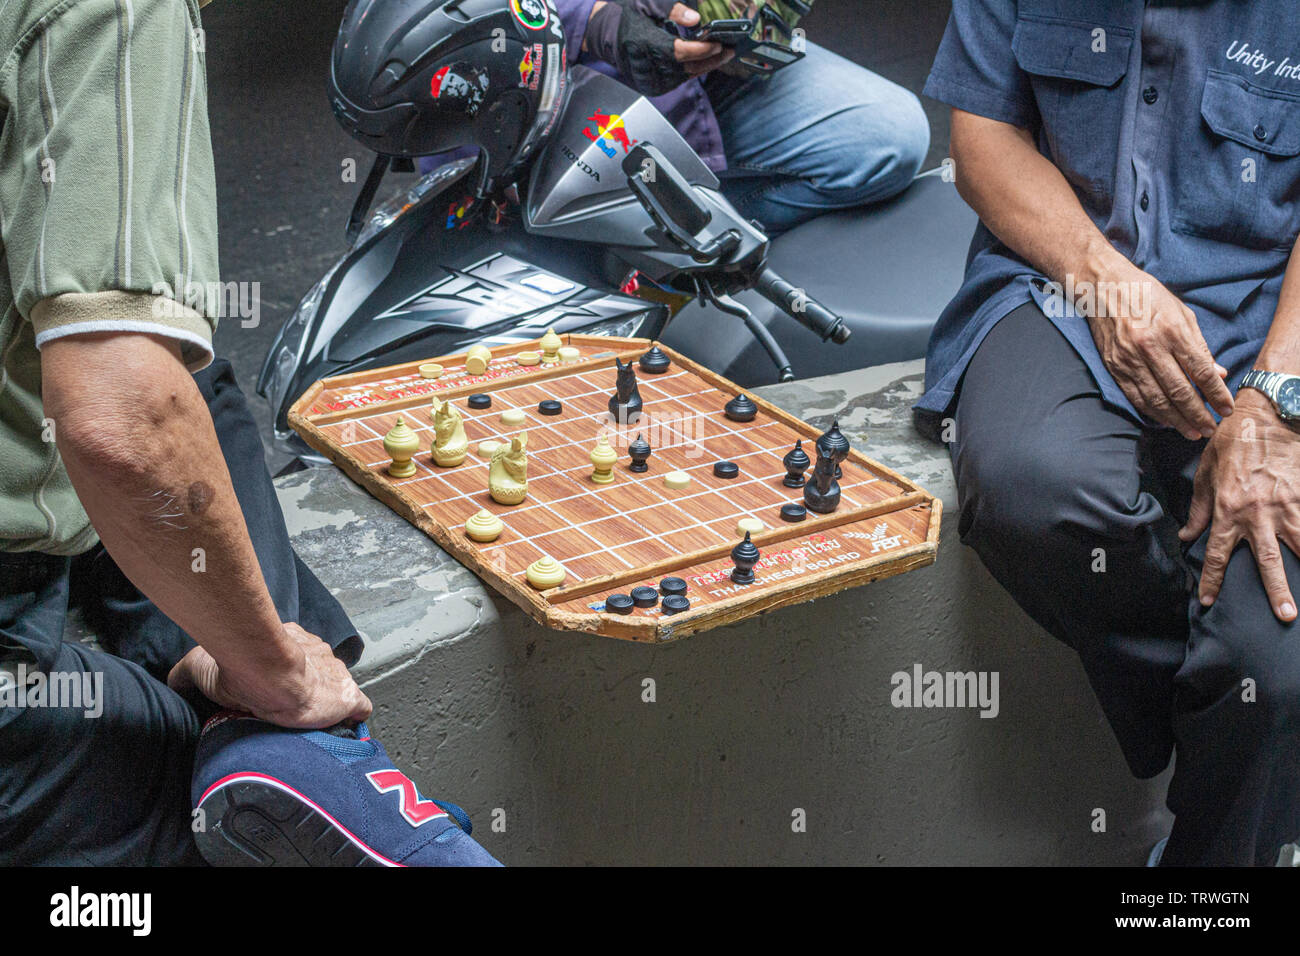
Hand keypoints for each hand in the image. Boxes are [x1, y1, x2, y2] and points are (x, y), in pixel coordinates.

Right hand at [168, 622, 372, 727]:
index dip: (286, 676)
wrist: (266, 669)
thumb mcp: (200, 667)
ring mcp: (334, 673)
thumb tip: (174, 682)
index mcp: (287, 643)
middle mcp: (316, 654)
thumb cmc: (236, 664)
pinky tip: (346, 729)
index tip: (276, 693)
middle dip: (310, 691)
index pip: (293, 658)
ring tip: (318, 727)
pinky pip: (359, 707)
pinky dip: (354, 717)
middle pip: (319, 673)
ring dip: (330, 705)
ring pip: (338, 688)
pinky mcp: (346, 696)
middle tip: (294, 713)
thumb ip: (190, 674)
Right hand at [586, 0, 733, 95]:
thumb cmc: (627, 15)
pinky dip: (691, 72)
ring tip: (720, 56)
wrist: (605, 35)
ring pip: (684, 77)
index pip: (679, 52)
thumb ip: (672, 9)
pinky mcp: (650, 86)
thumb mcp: (648, 2)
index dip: (701, 50)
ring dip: (704, 67)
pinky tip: (703, 63)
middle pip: (686, 68)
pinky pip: (677, 81)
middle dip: (710, 59)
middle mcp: (646, 65)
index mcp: (644, 42)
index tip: (718, 43)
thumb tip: (695, 19)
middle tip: (728, 51)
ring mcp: (648, 78)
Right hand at [1085, 266, 1234, 439]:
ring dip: (1176, 419)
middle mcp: (1150, 348)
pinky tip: (1166, 420)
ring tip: (1191, 431)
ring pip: (1156, 400)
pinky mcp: (1114, 367)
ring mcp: (1129, 360)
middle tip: (1210, 429)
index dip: (1217, 394)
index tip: (1227, 410)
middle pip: (1179, 391)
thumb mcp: (1181, 313)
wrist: (1104, 288)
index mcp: (1172, 331)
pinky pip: (1135, 396)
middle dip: (1198, 414)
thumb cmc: (1147, 296)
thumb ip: (1199, 346)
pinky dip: (1152, 412)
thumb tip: (1218, 373)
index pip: (1201, 371)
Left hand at [1180, 388, 1299, 621]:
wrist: (1265, 417)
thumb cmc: (1230, 444)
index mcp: (1228, 510)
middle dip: (1277, 590)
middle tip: (1285, 615)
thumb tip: (1186, 535)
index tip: (1209, 601)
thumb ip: (1199, 510)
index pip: (1217, 553)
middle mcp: (1258, 514)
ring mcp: (1287, 506)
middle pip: (1268, 561)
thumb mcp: (1205, 475)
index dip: (1212, 578)